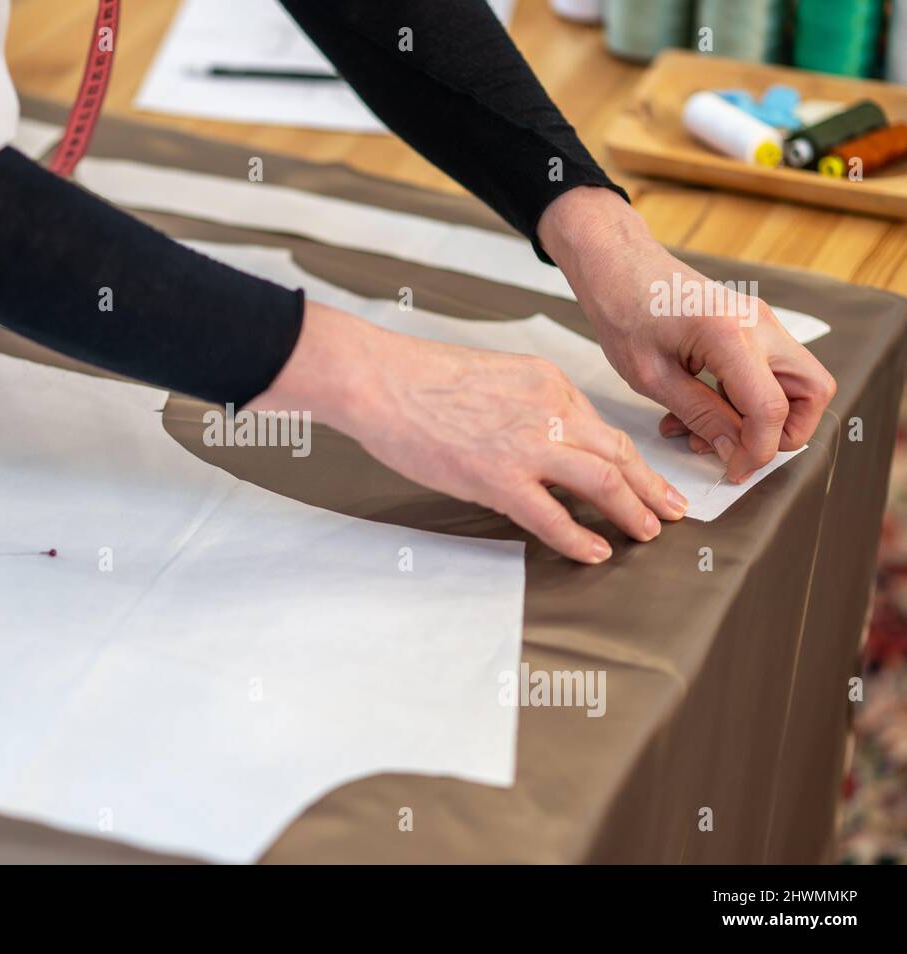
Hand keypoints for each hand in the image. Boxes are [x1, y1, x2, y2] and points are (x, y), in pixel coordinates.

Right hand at [248, 301, 687, 562]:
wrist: (379, 378)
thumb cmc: (417, 378)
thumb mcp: (489, 376)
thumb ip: (522, 406)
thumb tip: (536, 443)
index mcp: (546, 382)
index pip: (600, 426)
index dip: (629, 457)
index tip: (644, 475)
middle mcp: (549, 409)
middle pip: (617, 452)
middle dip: (650, 485)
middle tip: (672, 510)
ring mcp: (527, 444)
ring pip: (602, 480)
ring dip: (632, 509)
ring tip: (649, 532)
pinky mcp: (499, 477)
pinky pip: (553, 515)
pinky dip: (580, 536)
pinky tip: (597, 550)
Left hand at [539, 187, 836, 482]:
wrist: (618, 266)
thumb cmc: (624, 309)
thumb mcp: (650, 376)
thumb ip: (698, 414)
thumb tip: (732, 449)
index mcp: (731, 335)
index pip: (772, 409)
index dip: (758, 450)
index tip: (734, 470)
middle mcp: (760, 324)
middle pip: (813, 391)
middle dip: (784, 432)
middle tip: (738, 449)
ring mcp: (761, 321)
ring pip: (797, 382)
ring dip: (761, 417)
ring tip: (703, 431)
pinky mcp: (752, 325)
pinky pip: (769, 371)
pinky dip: (745, 398)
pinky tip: (699, 410)